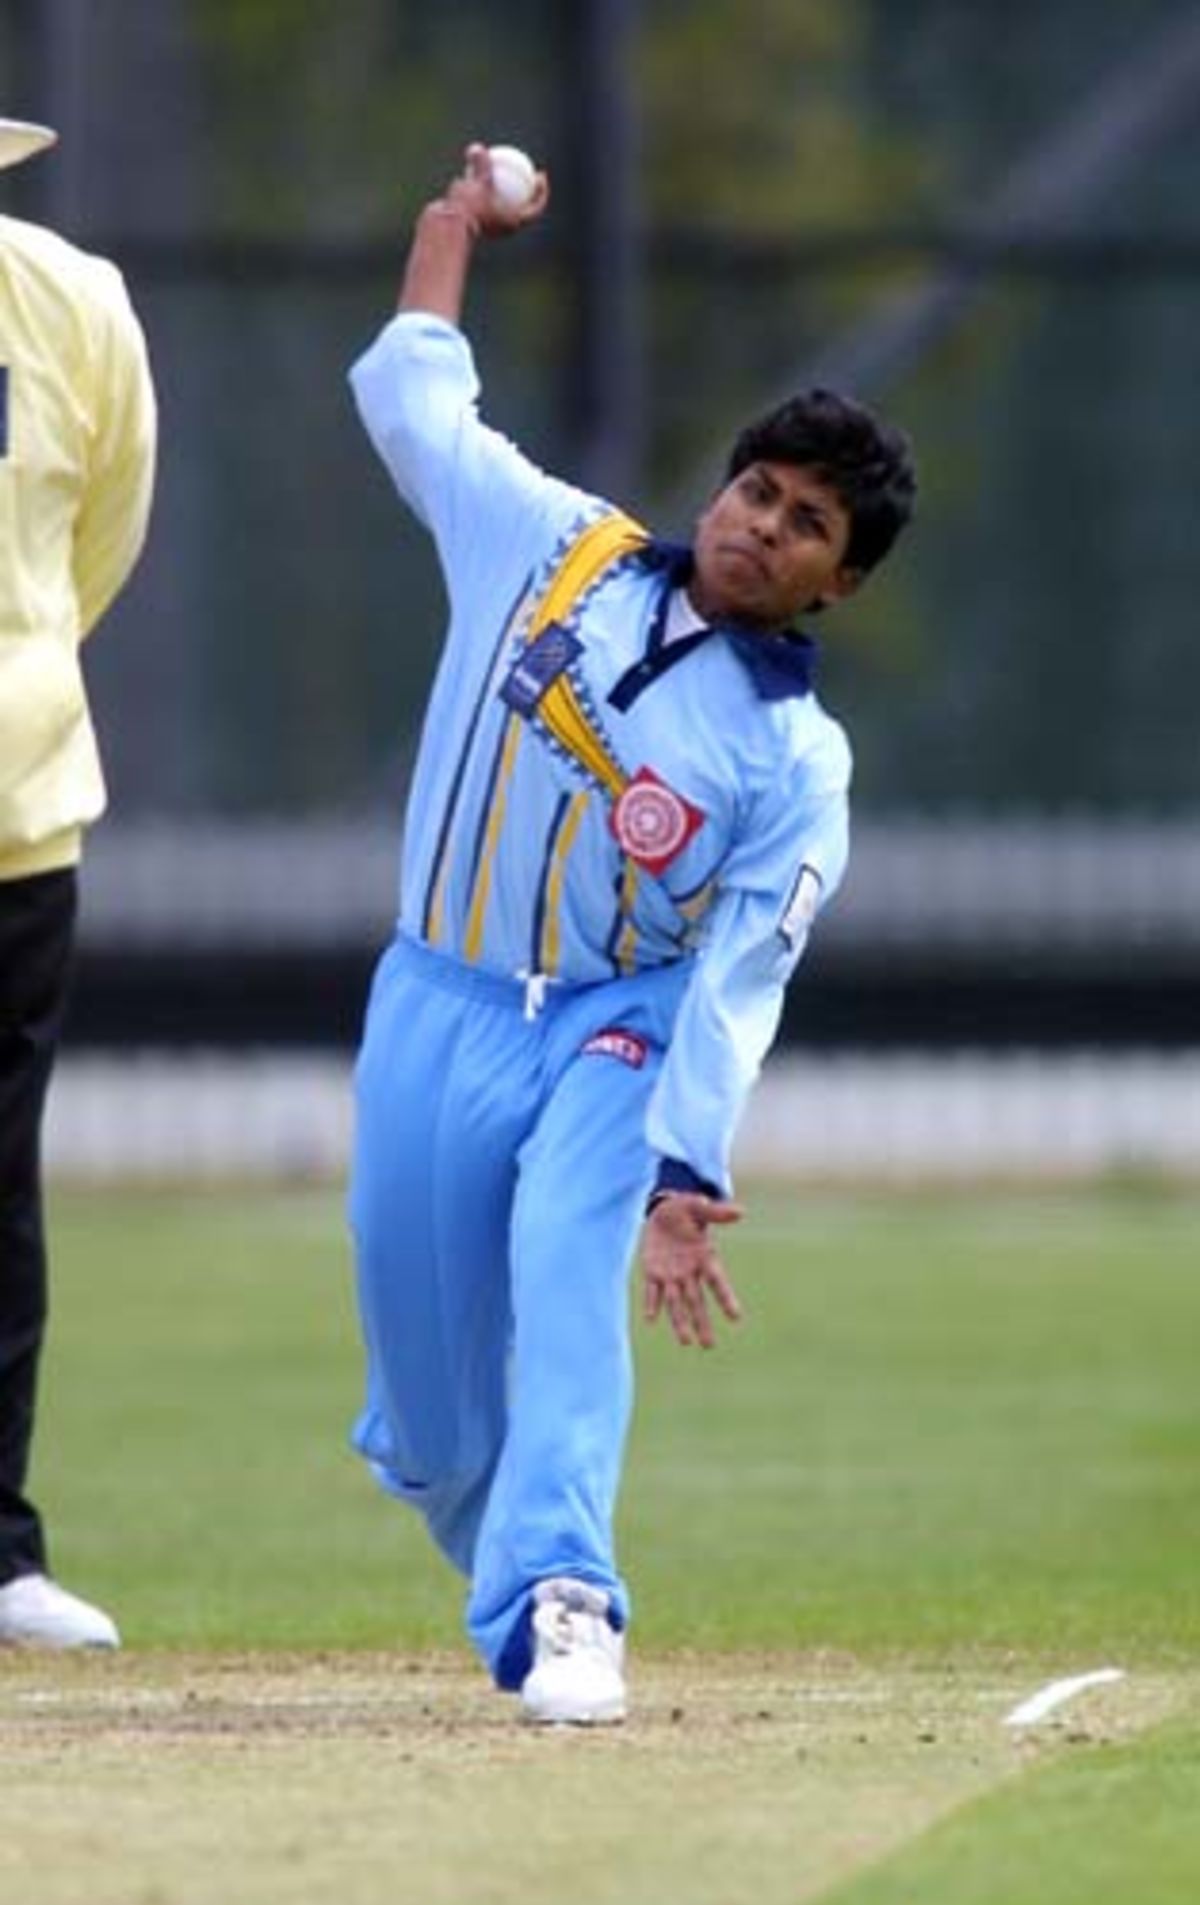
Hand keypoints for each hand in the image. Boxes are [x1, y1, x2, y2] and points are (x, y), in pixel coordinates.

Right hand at [445, 142, 549, 237]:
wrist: (447, 227)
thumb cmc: (468, 209)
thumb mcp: (477, 182)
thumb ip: (481, 164)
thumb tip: (478, 148)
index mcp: (512, 223)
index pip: (535, 208)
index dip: (542, 192)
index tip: (540, 175)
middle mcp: (503, 228)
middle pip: (522, 207)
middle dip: (527, 189)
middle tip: (526, 171)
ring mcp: (489, 226)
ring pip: (501, 204)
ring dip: (502, 188)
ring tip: (498, 168)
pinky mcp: (476, 222)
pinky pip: (484, 203)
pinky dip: (482, 190)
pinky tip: (474, 174)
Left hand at [642, 1193, 743, 1348]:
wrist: (662, 1211)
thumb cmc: (686, 1210)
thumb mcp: (698, 1207)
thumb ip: (716, 1212)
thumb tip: (741, 1211)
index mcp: (705, 1257)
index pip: (717, 1281)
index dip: (725, 1298)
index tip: (736, 1317)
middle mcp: (690, 1271)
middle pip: (697, 1301)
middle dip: (701, 1322)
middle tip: (709, 1345)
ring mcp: (671, 1274)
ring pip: (676, 1302)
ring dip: (679, 1322)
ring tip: (686, 1342)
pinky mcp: (653, 1271)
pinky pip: (652, 1290)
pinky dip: (652, 1303)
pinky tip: (650, 1319)